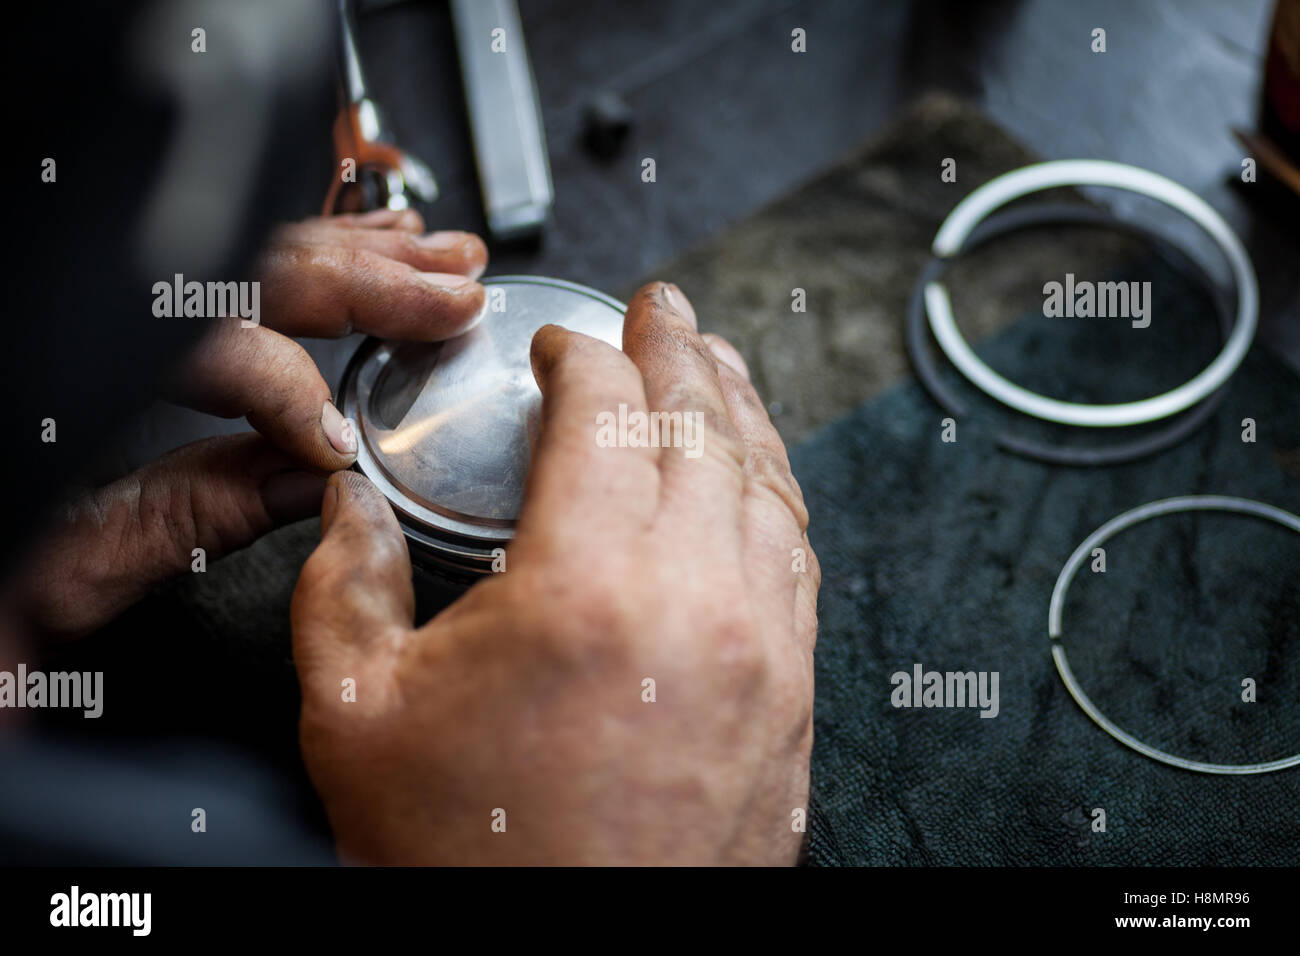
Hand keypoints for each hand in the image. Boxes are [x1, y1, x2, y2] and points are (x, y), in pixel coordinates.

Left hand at [15, 209, 486, 638]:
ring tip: (432, 256)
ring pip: (243, 239)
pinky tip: (361, 247)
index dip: (290, 398)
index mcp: (65, 367)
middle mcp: (89, 316)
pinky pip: (228, 254)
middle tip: (448, 295)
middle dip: (364, 283)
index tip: (344, 448)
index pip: (210, 347)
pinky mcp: (122, 320)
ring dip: (352, 250)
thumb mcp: (59, 572)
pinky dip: (308, 247)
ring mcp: (106, 310)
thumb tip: (307, 485)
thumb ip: (183, 521)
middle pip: (244, 260)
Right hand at [292, 282, 819, 864]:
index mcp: (586, 588)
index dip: (584, 356)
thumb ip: (343, 585)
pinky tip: (758, 476)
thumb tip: (346, 508)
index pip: (606, 413)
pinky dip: (776, 494)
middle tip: (664, 308)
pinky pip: (797, 558)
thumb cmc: (472, 861)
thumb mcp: (357, 714)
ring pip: (766, 483)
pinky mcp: (791, 695)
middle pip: (700, 426)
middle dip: (676, 349)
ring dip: (740, 408)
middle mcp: (695, 602)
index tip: (562, 345)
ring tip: (718, 363)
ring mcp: (760, 648)